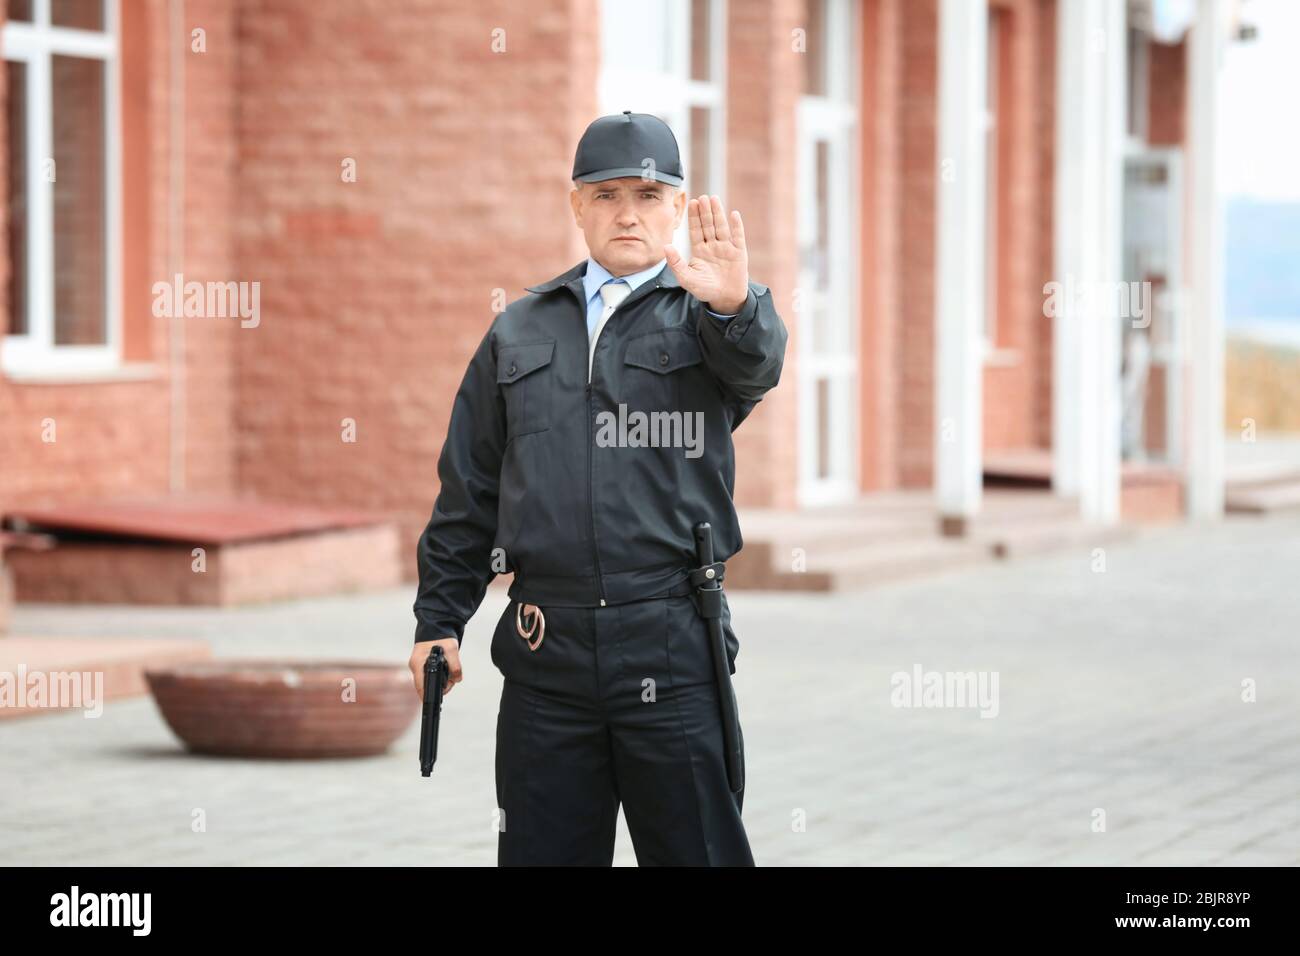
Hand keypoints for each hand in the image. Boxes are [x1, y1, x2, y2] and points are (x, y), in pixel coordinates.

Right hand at [410, 638, 462, 701]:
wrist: (437, 625)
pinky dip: (441, 676)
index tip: (435, 701)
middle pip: (425, 685)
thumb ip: (455, 665)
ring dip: (442, 682)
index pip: (419, 685)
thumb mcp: (451, 649)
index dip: (426, 695)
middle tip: (452, 682)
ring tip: (452, 677)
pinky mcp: (424, 665)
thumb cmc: (441, 636)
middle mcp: (416, 666)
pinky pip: (431, 675)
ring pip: (429, 681)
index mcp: (418, 663)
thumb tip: (457, 679)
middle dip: (440, 687)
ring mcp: (419, 666)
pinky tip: (449, 674)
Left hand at [664, 194, 748, 314]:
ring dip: (718, 214)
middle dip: (705, 212)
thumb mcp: (686, 278)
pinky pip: (738, 236)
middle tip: (702, 197)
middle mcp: (713, 246)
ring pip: (721, 227)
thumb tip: (665, 246)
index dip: (694, 217)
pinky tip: (733, 214)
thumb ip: (676, 263)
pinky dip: (736, 226)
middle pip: (708, 225)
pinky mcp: (739, 252)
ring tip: (713, 199)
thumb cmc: (704, 290)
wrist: (725, 299)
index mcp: (699, 250)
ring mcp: (726, 248)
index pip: (696, 230)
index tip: (691, 202)